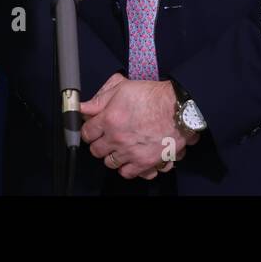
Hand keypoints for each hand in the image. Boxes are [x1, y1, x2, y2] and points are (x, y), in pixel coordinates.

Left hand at [79, 78, 196, 179]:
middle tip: (106, 137)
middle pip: (96, 150)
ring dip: (112, 155)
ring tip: (119, 147)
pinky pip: (126, 173)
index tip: (93, 128)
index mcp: (109, 119)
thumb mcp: (122, 89)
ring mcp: (130, 152)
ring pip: (109, 162)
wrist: (178, 108)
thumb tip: (82, 108)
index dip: (89, 130)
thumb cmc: (153, 96)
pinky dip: (126, 167)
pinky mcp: (144, 162)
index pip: (86, 133)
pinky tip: (129, 158)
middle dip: (99, 143)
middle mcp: (117, 138)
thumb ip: (100, 100)